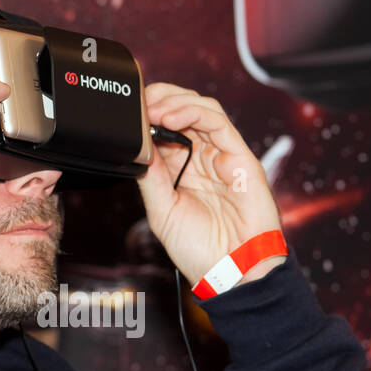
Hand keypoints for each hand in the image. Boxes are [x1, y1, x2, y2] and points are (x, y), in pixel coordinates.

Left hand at [140, 82, 284, 286]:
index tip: (129, 112)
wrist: (232, 271)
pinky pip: (219, 123)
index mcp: (183, 170)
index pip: (166, 129)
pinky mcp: (241, 156)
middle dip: (160, 99)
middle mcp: (203, 159)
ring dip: (175, 101)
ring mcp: (222, 156)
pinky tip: (172, 116)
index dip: (148, 115)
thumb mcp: (162, 212)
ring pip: (202, 109)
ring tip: (153, 108)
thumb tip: (137, 147)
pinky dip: (194, 112)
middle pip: (184, 111)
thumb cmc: (201, 250)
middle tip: (139, 102)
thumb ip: (151, 178)